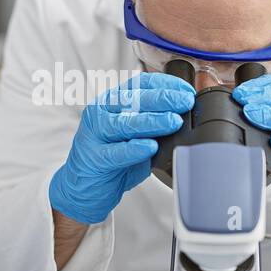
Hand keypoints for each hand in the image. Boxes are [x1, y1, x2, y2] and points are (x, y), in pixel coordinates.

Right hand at [49, 72, 194, 224]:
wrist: (84, 187)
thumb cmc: (112, 159)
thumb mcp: (135, 135)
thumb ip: (154, 125)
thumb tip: (185, 118)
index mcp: (113, 101)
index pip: (141, 83)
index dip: (166, 84)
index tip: (187, 91)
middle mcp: (101, 112)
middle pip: (134, 99)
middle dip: (164, 99)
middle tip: (185, 102)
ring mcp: (95, 134)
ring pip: (125, 123)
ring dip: (153, 121)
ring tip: (173, 122)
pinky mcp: (94, 158)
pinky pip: (116, 153)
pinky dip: (134, 149)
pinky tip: (150, 147)